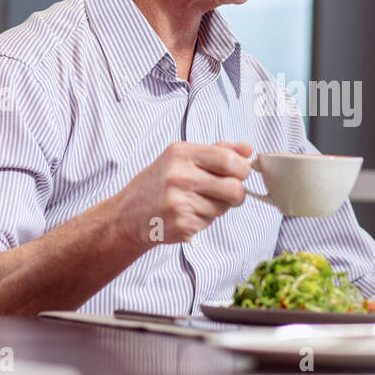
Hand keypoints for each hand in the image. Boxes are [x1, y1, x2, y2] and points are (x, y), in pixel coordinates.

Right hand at [112, 141, 252, 244]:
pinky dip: (204, 220)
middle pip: (233, 187)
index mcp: (181, 154)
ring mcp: (180, 202)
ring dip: (218, 207)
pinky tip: (187, 214)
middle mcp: (180, 177)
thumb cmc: (156, 184)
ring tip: (197, 202)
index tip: (240, 172)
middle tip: (227, 193)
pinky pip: (210, 222)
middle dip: (237, 193)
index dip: (242, 168)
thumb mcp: (180, 158)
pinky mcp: (182, 225)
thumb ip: (216, 151)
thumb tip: (247, 150)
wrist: (126, 215)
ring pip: (224, 207)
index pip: (229, 160)